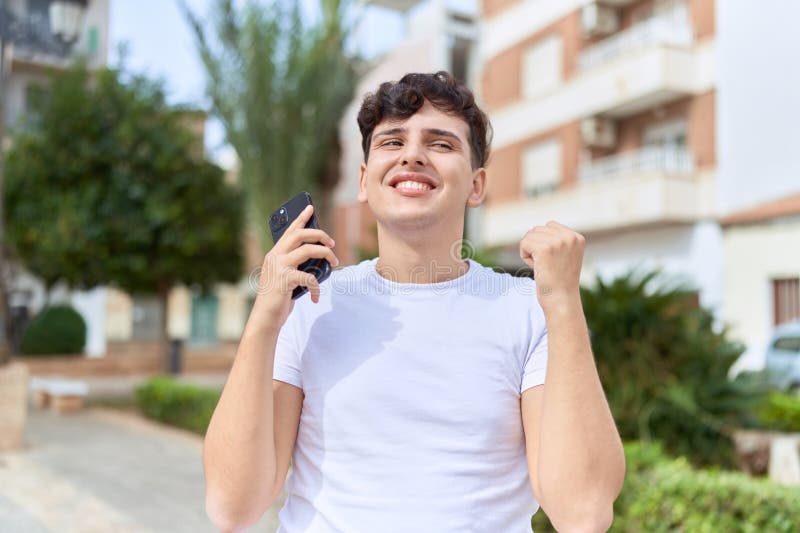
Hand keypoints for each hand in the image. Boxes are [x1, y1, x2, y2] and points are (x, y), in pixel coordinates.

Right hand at [250, 205, 338, 331]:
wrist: (265, 318)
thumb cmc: (277, 298)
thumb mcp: (284, 277)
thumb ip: (294, 266)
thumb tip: (316, 258)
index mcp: (274, 254)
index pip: (289, 230)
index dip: (300, 218)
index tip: (310, 207)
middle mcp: (275, 256)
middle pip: (300, 235)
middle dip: (319, 234)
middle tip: (332, 243)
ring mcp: (280, 267)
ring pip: (308, 250)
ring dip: (325, 255)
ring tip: (335, 262)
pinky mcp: (285, 279)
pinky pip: (310, 276)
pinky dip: (317, 286)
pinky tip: (316, 297)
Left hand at [519, 221, 584, 311]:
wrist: (562, 300)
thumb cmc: (560, 282)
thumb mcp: (565, 256)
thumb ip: (556, 241)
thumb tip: (532, 230)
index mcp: (577, 237)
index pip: (550, 226)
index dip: (544, 243)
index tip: (553, 260)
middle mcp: (569, 237)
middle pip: (537, 229)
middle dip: (536, 246)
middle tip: (547, 265)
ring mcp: (558, 242)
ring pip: (529, 236)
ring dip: (530, 252)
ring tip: (543, 267)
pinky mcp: (544, 249)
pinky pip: (524, 244)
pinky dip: (525, 256)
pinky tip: (536, 267)